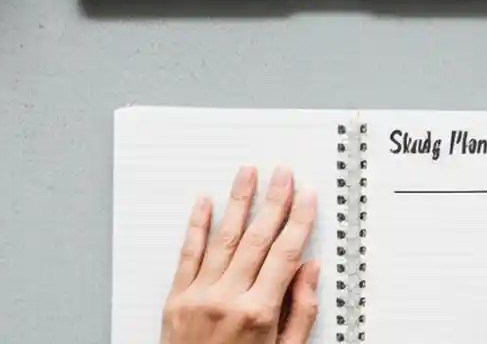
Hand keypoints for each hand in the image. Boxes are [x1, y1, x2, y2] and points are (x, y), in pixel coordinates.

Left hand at [161, 166, 320, 343]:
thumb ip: (299, 313)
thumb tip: (310, 271)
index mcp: (259, 314)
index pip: (286, 254)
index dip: (300, 220)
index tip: (308, 195)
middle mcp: (228, 299)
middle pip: (257, 238)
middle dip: (274, 201)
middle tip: (283, 173)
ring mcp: (199, 296)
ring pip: (224, 238)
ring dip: (238, 201)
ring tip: (248, 173)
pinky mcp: (176, 299)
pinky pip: (187, 254)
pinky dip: (197, 225)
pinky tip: (204, 202)